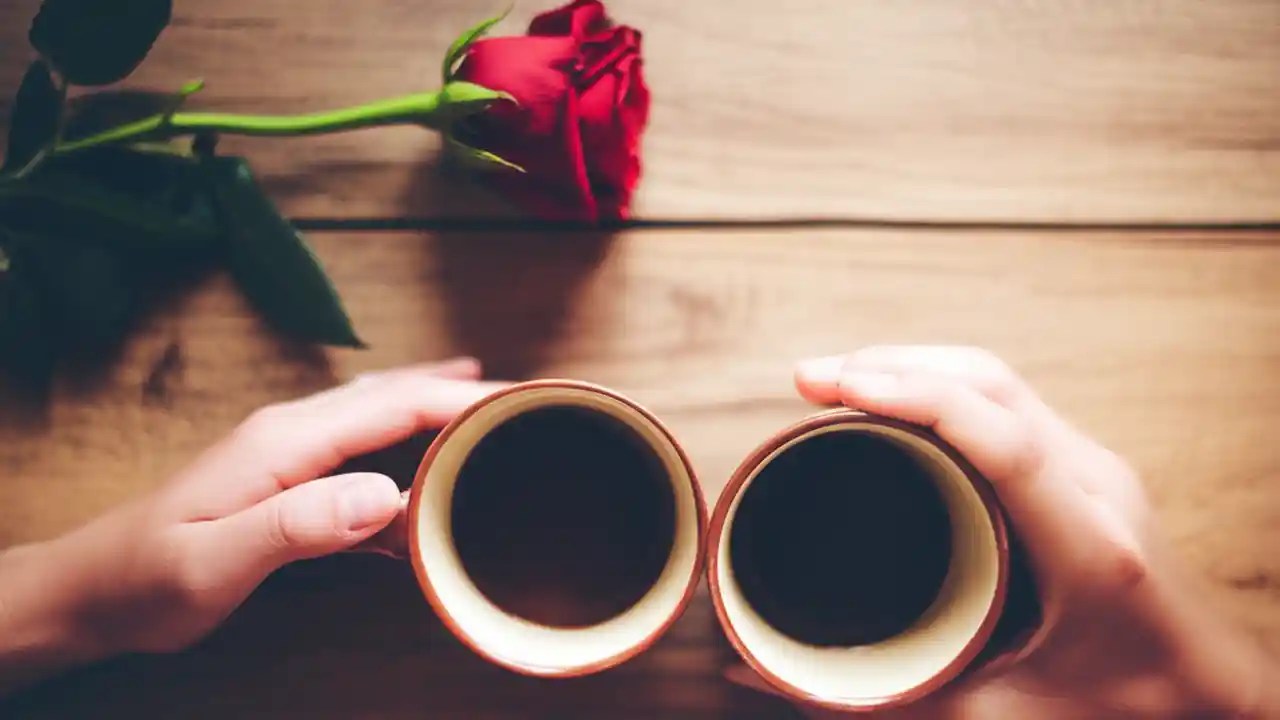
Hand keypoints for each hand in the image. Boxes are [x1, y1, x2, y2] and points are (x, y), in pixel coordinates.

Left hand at [0, 359, 502, 693]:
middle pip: (396, 395)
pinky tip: (428, 452)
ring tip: (496, 403)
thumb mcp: (217, 561)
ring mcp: (289, 449)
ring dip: (439, 404)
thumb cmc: (148, 580)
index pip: (394, 405)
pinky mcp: (287, 475)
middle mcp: (293, 430)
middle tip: (531, 394)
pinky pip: (364, 445)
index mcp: (287, 440)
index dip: (464, 400)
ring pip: (382, 412)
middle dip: (465, 389)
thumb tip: (387, 494)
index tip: (525, 401)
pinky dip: (408, 437)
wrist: (90, 590)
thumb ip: (299, 525)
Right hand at [728, 346, 1272, 718]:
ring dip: (914, 364)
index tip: (834, 387)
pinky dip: (940, 384)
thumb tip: (767, 676)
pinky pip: (1008, 400)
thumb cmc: (1122, 708)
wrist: (1215, 695)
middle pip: (992, 384)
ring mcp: (1097, 469)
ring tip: (833, 378)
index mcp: (1088, 547)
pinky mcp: (1086, 468)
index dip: (912, 397)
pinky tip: (894, 397)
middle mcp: (1098, 487)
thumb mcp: (999, 718)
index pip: (998, 438)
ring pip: (999, 380)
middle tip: (806, 378)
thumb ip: (884, 700)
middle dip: (893, 364)